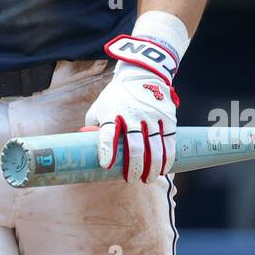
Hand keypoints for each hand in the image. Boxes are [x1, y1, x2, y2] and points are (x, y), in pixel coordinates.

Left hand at [85, 35, 179, 182]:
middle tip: (132, 180)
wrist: (141, 74)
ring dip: (152, 167)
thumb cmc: (115, 98)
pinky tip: (163, 169)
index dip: (107, 150)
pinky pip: (169, 142)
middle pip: (135, 145)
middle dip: (134, 167)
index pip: (107, 134)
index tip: (106, 165)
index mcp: (111, 112)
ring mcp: (151, 116)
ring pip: (155, 147)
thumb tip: (85, 150)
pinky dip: (167, 158)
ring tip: (148, 180)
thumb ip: (92, 127)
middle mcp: (132, 114)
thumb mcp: (99, 107)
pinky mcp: (167, 117)